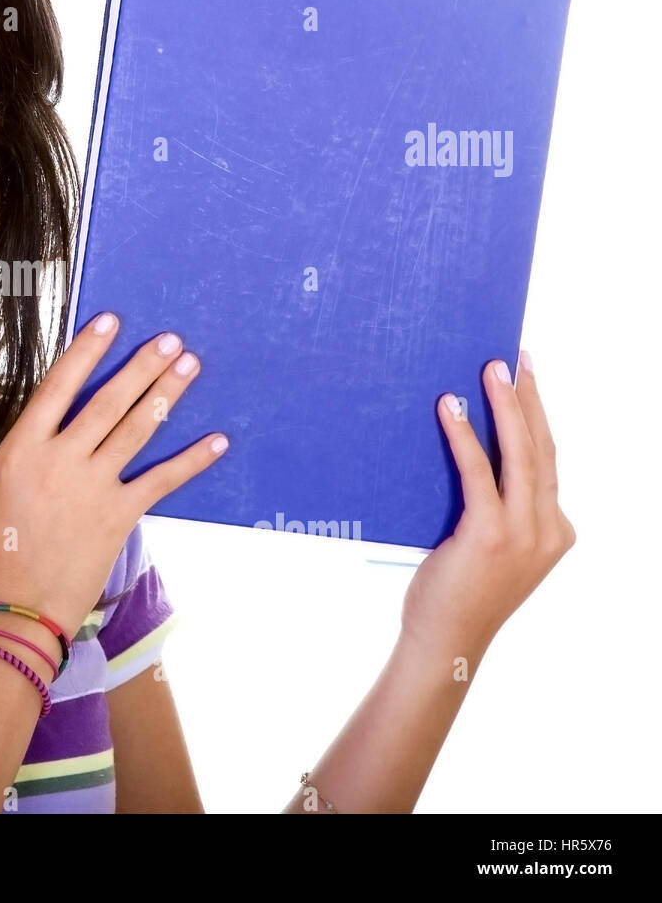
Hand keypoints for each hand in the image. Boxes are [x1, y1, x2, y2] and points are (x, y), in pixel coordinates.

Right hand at [0, 312, 228, 640]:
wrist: (16, 604)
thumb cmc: (1, 544)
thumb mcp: (0, 483)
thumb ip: (34, 446)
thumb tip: (68, 416)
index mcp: (21, 446)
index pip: (58, 384)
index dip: (87, 350)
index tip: (111, 321)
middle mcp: (58, 459)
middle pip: (108, 400)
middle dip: (142, 365)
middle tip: (169, 340)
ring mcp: (90, 486)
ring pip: (136, 428)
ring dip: (166, 394)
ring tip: (188, 367)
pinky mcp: (118, 515)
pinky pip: (162, 479)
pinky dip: (191, 460)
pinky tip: (215, 441)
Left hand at [400, 350, 574, 663]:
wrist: (445, 642)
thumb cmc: (455, 592)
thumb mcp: (486, 545)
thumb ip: (490, 506)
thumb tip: (463, 450)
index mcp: (554, 531)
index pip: (547, 462)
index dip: (537, 416)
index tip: (527, 378)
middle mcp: (548, 530)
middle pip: (541, 448)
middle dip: (529, 398)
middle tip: (516, 358)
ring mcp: (524, 534)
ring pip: (520, 454)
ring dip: (505, 406)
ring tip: (491, 369)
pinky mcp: (490, 535)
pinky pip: (478, 472)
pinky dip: (463, 436)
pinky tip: (449, 407)